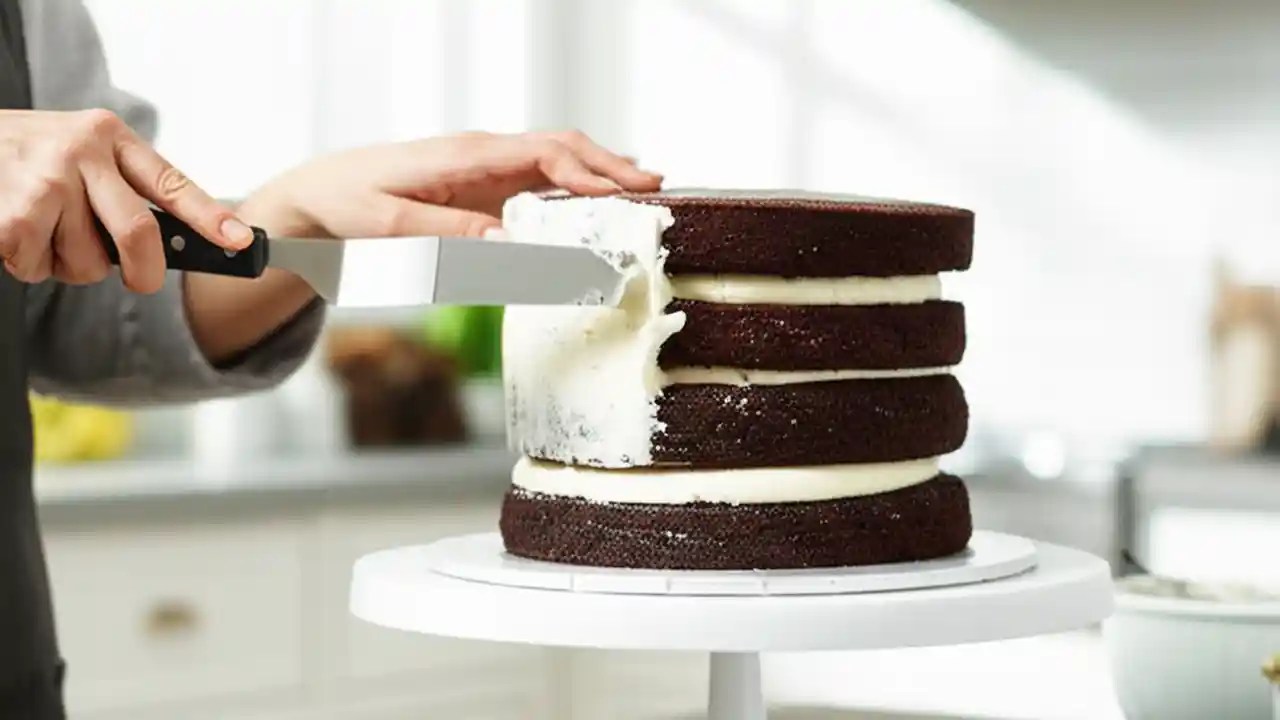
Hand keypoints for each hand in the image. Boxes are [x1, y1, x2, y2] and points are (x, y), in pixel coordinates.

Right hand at [0, 109, 253, 291]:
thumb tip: (168, 244)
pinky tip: (15, 235)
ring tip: (44, 232)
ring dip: (67, 266)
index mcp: (109, 137)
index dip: (211, 217)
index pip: (172, 183)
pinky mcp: (12, 212)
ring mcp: (46, 181)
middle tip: (140, 280)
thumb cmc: (25, 153)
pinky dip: (28, 265)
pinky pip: (38, 266)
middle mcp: (82, 153)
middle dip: (144, 272)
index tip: (242, 241)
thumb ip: (122, 187)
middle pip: (139, 234)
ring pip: (86, 261)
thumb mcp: (80, 150)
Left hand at [235, 130, 662, 238]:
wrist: (322, 194)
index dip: (585, 172)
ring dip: (600, 174)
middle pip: (561, 148)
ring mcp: (487, 169)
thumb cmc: (350, 201)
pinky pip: (540, 180)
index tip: (620, 193)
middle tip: (654, 187)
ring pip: (557, 161)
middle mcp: (484, 155)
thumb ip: (448, 233)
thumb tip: (506, 244)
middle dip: (609, 165)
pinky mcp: (484, 187)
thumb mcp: (390, 224)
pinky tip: (600, 198)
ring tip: (643, 191)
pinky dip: (576, 187)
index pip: (541, 153)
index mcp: (465, 155)